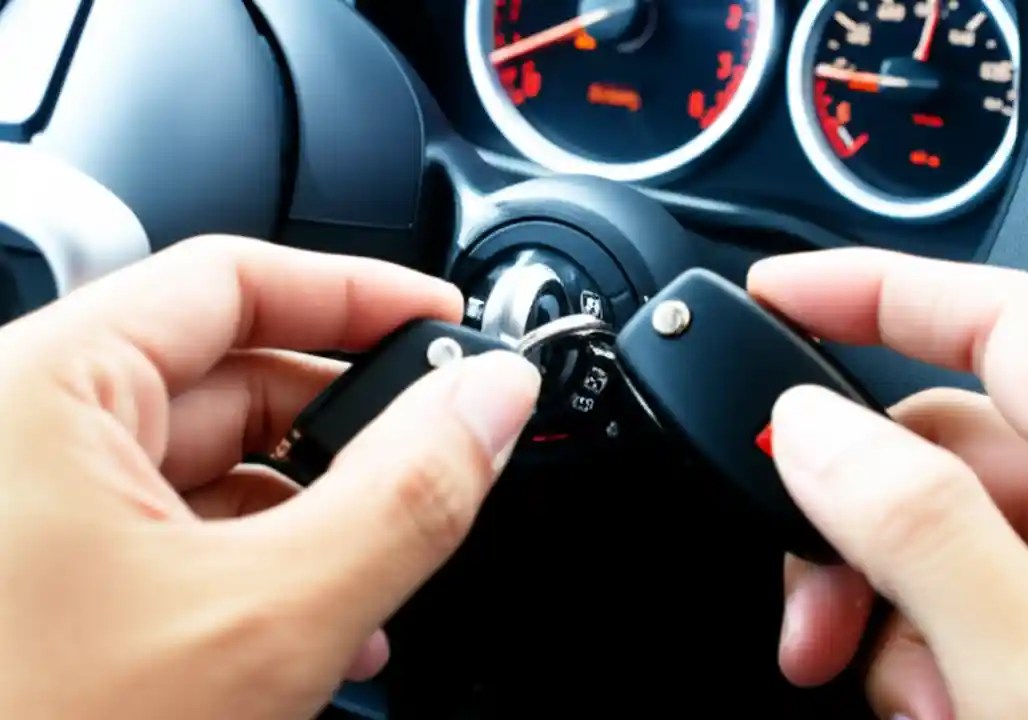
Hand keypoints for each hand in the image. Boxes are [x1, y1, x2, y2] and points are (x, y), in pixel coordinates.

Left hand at [0, 237, 540, 718]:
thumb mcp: (266, 620)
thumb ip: (407, 495)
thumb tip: (491, 401)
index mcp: (40, 392)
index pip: (234, 281)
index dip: (359, 295)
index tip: (448, 323)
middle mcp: (19, 435)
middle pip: (229, 378)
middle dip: (348, 430)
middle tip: (441, 461)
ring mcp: (26, 514)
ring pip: (207, 470)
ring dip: (313, 517)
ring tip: (383, 582)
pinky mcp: (41, 584)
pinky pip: (172, 539)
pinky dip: (258, 570)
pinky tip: (318, 636)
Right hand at [748, 248, 1027, 718]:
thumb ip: (924, 539)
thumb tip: (812, 429)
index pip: (1007, 327)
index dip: (884, 290)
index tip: (772, 293)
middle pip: (947, 449)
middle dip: (853, 513)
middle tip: (805, 609)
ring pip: (938, 544)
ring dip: (878, 610)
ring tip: (899, 704)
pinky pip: (956, 619)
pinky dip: (912, 662)